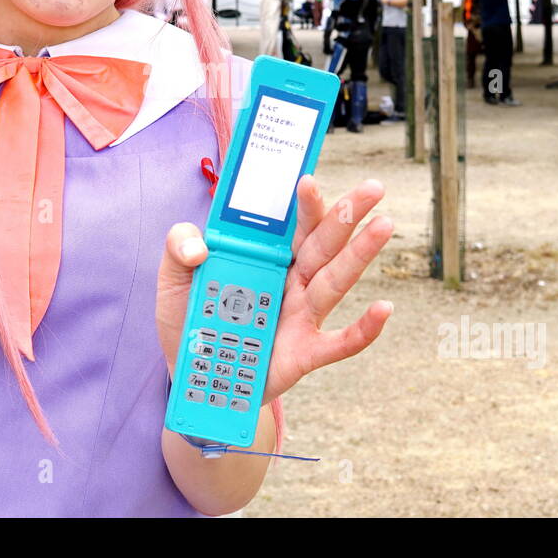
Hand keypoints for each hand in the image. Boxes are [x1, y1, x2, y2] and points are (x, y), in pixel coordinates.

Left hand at [155, 175, 393, 403]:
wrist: (192, 378)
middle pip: (323, 244)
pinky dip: (364, 329)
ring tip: (384, 224)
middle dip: (347, 215)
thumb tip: (197, 246)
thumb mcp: (173, 280)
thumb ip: (177, 248)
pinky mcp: (304, 353)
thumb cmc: (191, 321)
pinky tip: (384, 310)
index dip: (302, 203)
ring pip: (335, 281)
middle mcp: (290, 282)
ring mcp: (300, 316)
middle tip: (373, 187)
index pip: (290, 225)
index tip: (306, 179)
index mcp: (266, 258)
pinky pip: (340, 342)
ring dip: (360, 254)